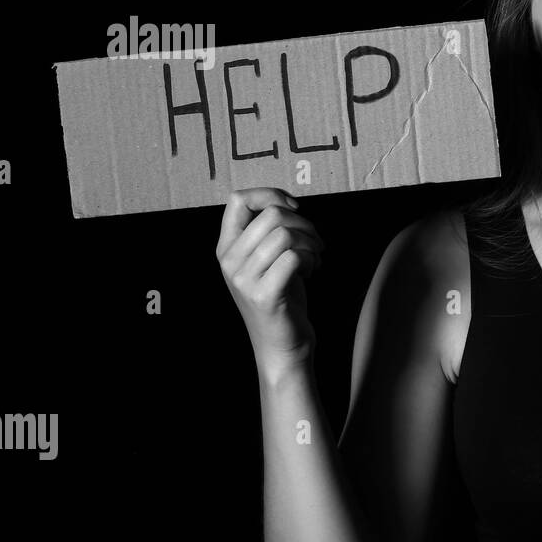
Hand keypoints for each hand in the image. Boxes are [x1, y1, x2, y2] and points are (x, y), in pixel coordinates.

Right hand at [216, 187, 325, 376]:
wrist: (281, 346)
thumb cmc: (281, 298)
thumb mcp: (266, 260)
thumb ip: (267, 232)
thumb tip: (285, 202)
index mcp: (226, 248)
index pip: (237, 199)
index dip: (270, 195)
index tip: (294, 209)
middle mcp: (229, 262)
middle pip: (271, 214)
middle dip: (303, 222)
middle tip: (315, 242)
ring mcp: (244, 280)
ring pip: (285, 235)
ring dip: (311, 242)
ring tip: (315, 258)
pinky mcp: (264, 295)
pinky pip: (294, 257)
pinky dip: (312, 259)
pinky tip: (312, 272)